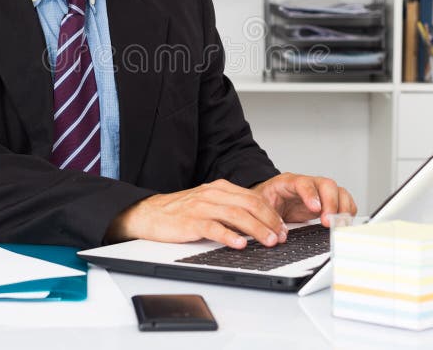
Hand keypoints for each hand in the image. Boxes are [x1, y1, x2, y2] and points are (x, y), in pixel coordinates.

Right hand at [106, 179, 287, 248]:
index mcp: (220, 188)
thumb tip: (257, 223)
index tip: (283, 227)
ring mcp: (202, 207)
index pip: (253, 197)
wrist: (150, 213)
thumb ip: (230, 209)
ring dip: (256, 229)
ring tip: (269, 241)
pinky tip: (240, 244)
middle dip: (269, 220)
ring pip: (236, 215)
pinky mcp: (191, 221)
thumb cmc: (181, 211)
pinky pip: (214, 228)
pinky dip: (229, 236)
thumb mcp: (209, 203)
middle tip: (282, 236)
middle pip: (249, 204)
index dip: (271, 213)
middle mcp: (213, 194)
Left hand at [251, 172, 356, 225]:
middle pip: (326, 185)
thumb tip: (277, 230)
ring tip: (338, 225)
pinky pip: (344, 202)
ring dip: (342, 209)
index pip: (303, 183)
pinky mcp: (327, 202)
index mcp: (288, 182)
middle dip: (331, 204)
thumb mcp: (260, 206)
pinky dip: (347, 212)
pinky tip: (343, 223)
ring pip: (338, 192)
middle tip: (328, 222)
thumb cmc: (265, 201)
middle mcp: (308, 184)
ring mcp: (319, 192)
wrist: (269, 200)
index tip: (315, 209)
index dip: (311, 195)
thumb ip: (268, 215)